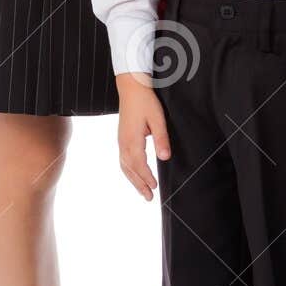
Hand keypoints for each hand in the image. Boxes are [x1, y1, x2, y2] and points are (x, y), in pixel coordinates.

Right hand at [115, 73, 170, 200]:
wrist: (131, 88)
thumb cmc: (145, 102)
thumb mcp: (157, 119)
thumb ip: (161, 139)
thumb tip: (164, 157)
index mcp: (132, 140)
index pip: (140, 165)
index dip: (147, 178)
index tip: (155, 187)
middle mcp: (123, 143)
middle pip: (130, 170)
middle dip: (139, 185)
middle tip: (149, 197)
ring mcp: (121, 141)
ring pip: (125, 166)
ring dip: (133, 180)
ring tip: (142, 191)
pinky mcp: (121, 138)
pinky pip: (123, 160)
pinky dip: (128, 171)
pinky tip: (133, 174)